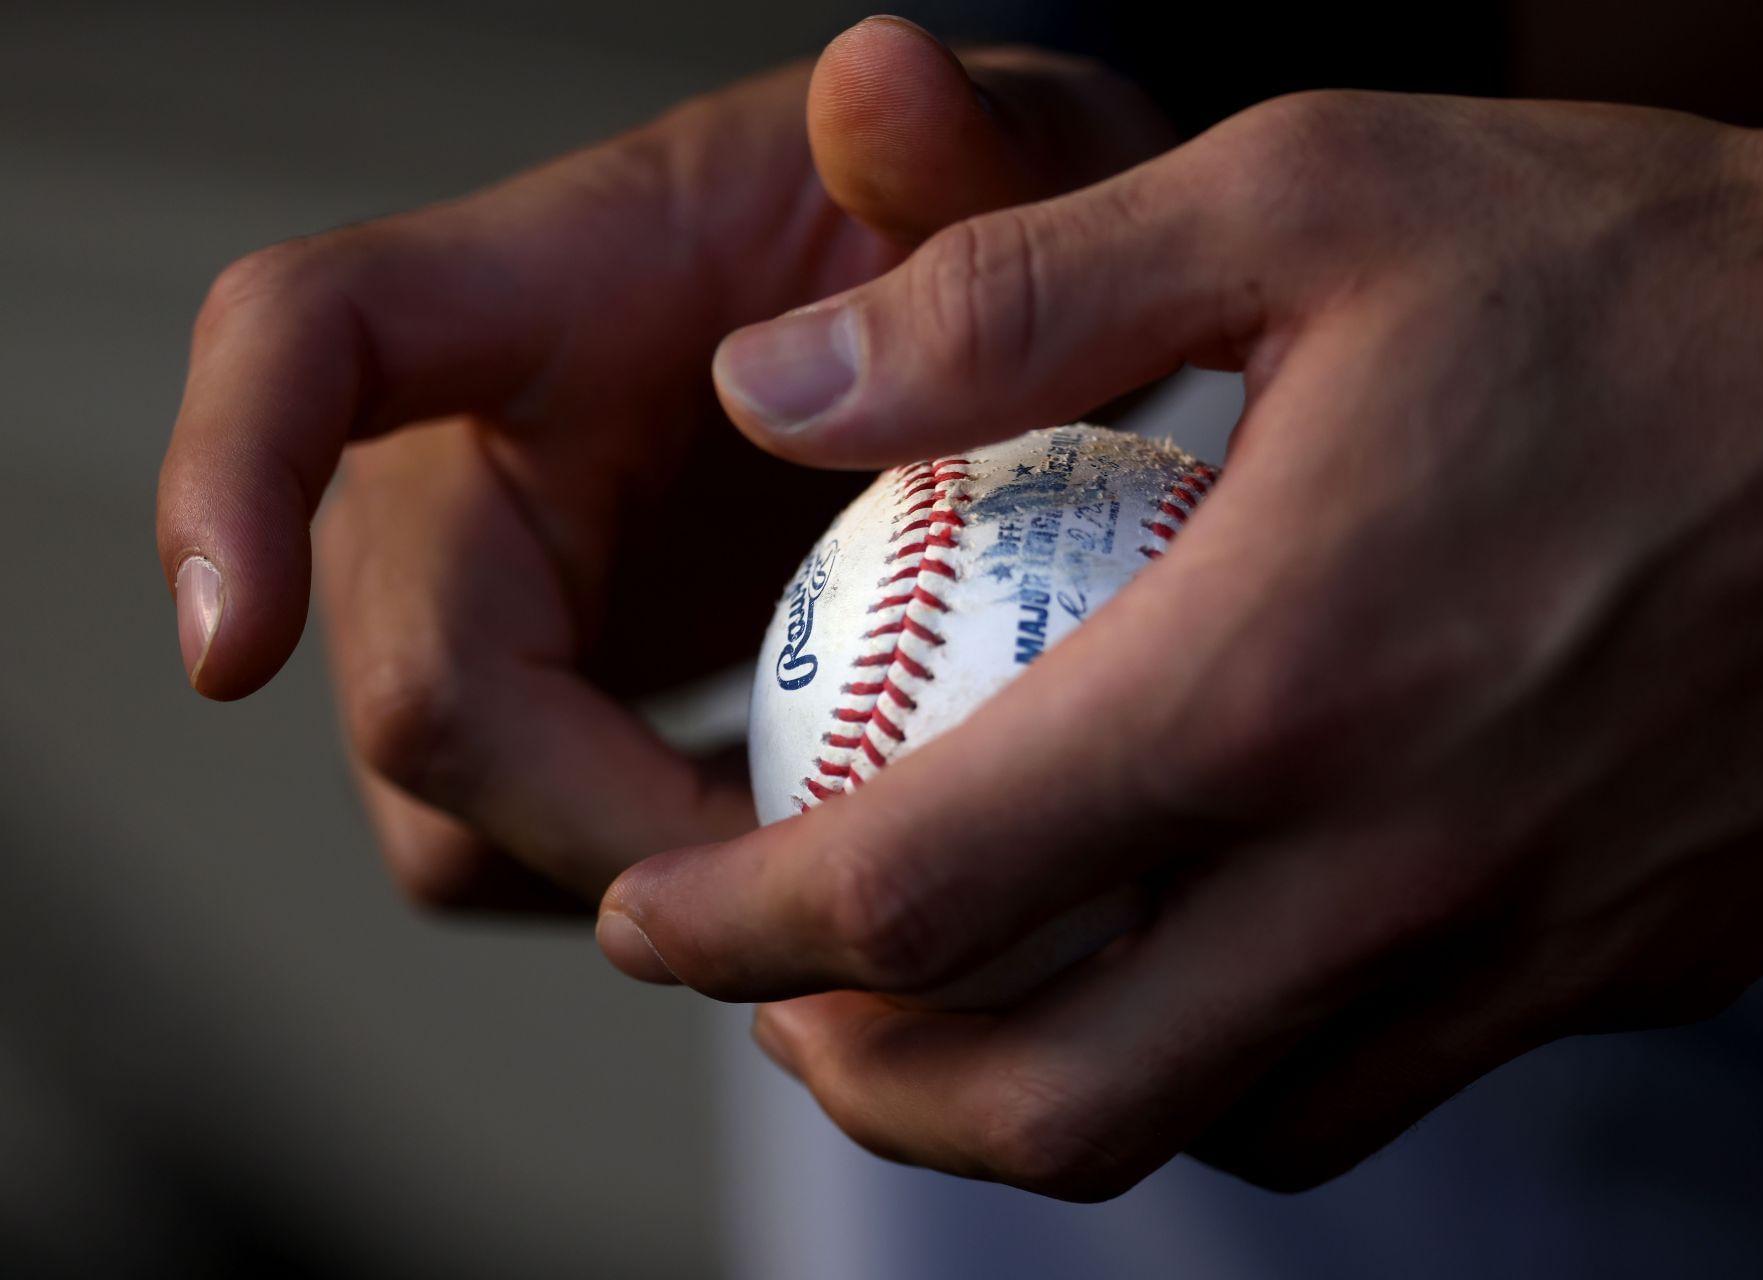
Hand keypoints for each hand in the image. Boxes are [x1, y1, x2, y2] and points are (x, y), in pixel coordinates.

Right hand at [154, 18, 1170, 905]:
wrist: (986, 327)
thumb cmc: (979, 223)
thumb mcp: (1007, 164)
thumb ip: (959, 141)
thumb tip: (872, 79)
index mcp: (551, 291)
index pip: (307, 340)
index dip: (227, 479)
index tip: (226, 649)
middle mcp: (476, 451)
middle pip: (415, 681)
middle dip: (594, 816)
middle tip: (812, 873)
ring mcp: (505, 583)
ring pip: (448, 805)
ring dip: (620, 877)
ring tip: (824, 862)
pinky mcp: (554, 685)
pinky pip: (519, 841)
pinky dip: (636, 884)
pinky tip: (784, 851)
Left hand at [601, 93, 1762, 1196]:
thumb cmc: (1639, 268)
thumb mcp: (1307, 195)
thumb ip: (1009, 295)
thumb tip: (774, 386)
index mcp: (1273, 676)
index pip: (925, 884)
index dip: (746, 933)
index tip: (660, 925)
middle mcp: (1392, 863)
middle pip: (1054, 1104)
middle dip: (870, 1091)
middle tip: (795, 1009)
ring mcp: (1523, 948)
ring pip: (1221, 1130)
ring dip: (1049, 1100)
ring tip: (971, 996)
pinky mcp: (1624, 968)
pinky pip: (1376, 1084)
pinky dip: (1237, 1066)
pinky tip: (1200, 950)